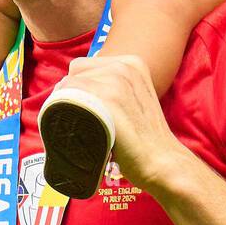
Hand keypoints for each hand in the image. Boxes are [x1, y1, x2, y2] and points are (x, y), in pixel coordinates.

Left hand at [57, 54, 181, 194]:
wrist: (163, 161)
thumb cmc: (146, 139)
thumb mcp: (137, 99)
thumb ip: (117, 89)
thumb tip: (82, 91)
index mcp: (132, 63)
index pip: (85, 66)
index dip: (77, 86)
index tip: (79, 106)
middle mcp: (123, 67)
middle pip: (75, 72)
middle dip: (70, 93)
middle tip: (76, 118)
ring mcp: (115, 82)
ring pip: (69, 84)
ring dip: (65, 103)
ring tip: (76, 125)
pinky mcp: (107, 99)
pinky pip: (68, 96)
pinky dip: (63, 110)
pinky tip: (72, 126)